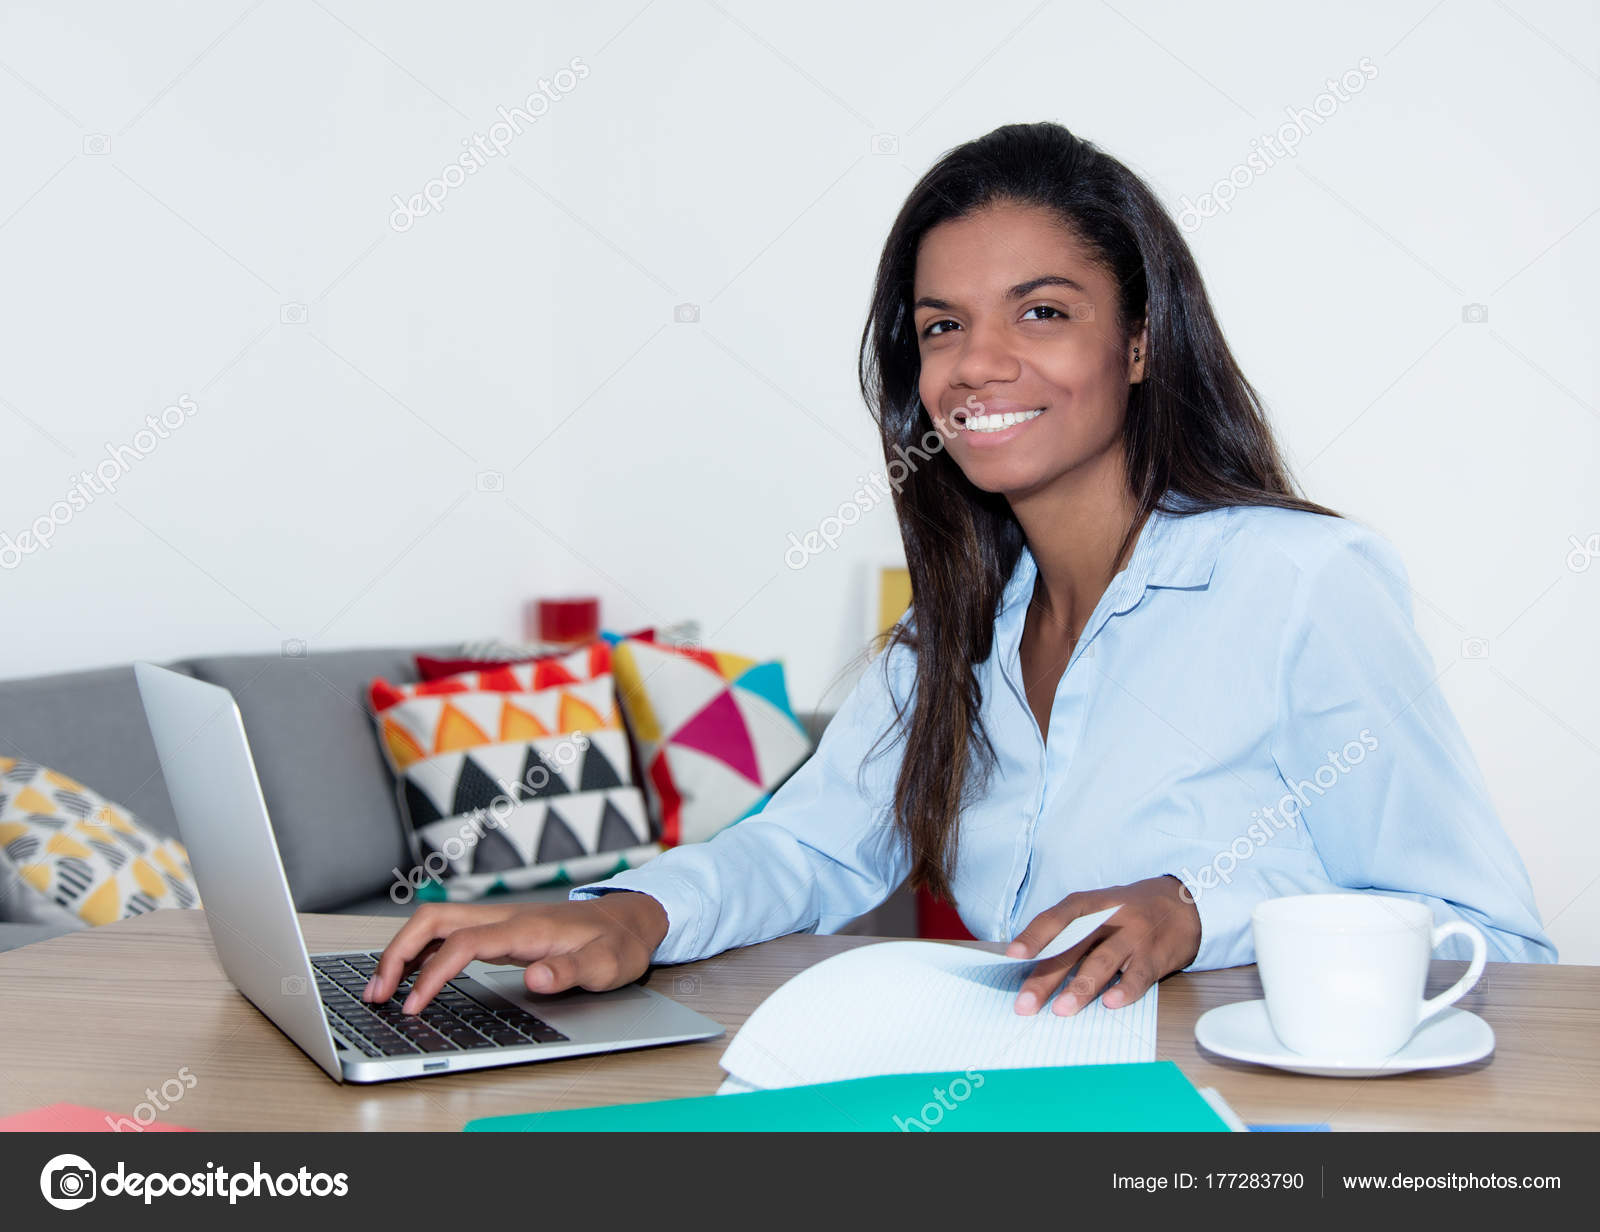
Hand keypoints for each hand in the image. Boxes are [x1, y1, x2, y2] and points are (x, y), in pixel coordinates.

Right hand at [364, 892, 669, 1014]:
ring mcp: (500, 921)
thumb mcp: (606, 965)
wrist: (629, 919)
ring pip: (436, 923)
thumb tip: (535, 976)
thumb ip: (571, 971)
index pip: (463, 945)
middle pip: (434, 920)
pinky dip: (422, 951)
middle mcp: (505, 918)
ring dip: (404, 950)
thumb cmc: (618, 944)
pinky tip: (413, 976)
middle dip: (397, 952)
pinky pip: (449, 933)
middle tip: (375, 992)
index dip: (432, 975)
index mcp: (525, 928)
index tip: (414, 1006)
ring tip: (381, 988)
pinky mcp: (500, 930)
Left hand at [1004, 875, 1199, 1015]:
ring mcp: (1133, 936)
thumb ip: (1068, 932)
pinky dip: (1124, 990)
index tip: (1012, 956)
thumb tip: (1031, 965)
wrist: (1180, 904)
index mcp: (1087, 904)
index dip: (1033, 936)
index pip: (1055, 918)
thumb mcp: (1096, 909)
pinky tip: (1110, 1003)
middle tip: (1026, 1003)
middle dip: (1046, 977)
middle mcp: (1108, 918)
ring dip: (1080, 988)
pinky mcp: (1155, 955)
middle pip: (1072, 948)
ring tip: (1061, 1010)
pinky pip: (1138, 975)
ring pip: (1102, 962)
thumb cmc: (1126, 912)